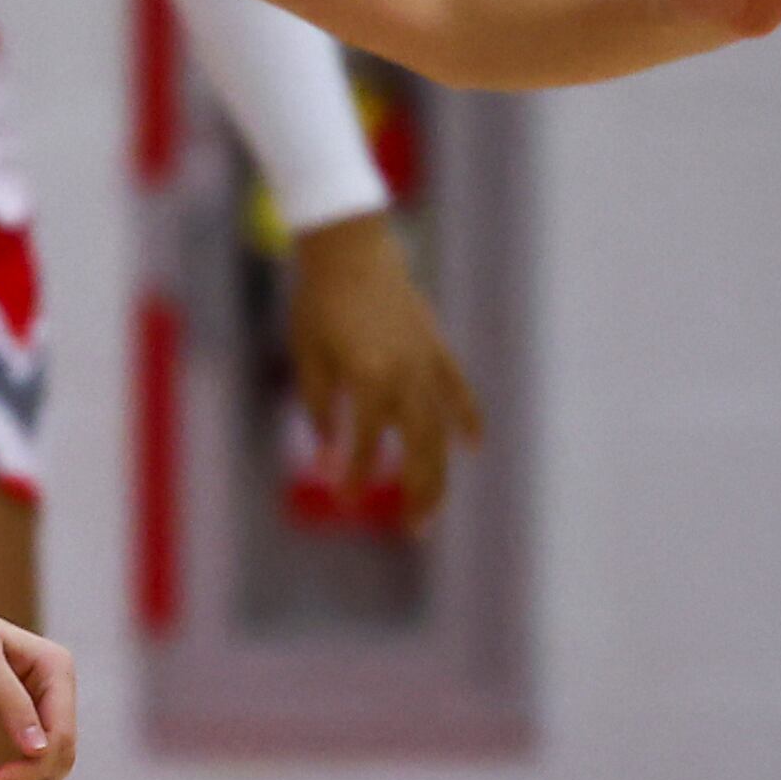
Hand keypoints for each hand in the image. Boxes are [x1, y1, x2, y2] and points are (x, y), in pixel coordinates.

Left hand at [0, 586, 76, 779]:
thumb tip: (39, 750)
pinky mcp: (14, 717)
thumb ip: (9, 703)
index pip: (61, 732)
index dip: (35, 764)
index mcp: (55, 669)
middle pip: (61, 752)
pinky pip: (29, 756)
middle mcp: (54, 688)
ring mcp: (37, 703)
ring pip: (50, 760)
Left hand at [287, 210, 482, 527]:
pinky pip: (458, 391)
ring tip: (434, 507)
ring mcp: (427, 362)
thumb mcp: (308, 358)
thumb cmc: (317, 303)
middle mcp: (406, 376)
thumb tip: (326, 456)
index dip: (353, 476)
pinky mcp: (438, 347)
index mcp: (369, 379)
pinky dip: (467, 420)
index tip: (343, 502)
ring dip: (440, 471)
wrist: (350, 249)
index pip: (363, 445)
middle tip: (414, 530)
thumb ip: (320, 409)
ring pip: (440, 430)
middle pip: (418, 449)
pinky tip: (472, 449)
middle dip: (416, 493)